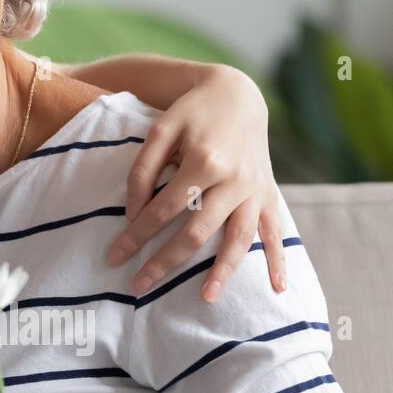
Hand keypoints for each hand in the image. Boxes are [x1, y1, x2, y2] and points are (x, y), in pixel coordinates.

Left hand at [106, 65, 285, 301]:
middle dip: (166, 261)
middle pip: (197, 231)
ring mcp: (255, 189)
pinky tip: (277, 287)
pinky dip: (278, 259)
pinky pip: (276, 230)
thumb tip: (132, 214)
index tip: (114, 256)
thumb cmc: (190, 113)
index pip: (163, 209)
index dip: (136, 234)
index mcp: (204, 162)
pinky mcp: (269, 193)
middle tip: (139, 285)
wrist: (236, 95)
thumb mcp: (159, 131)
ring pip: (239, 238)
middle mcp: (234, 180)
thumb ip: (142, 171)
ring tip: (206, 298)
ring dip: (224, 270)